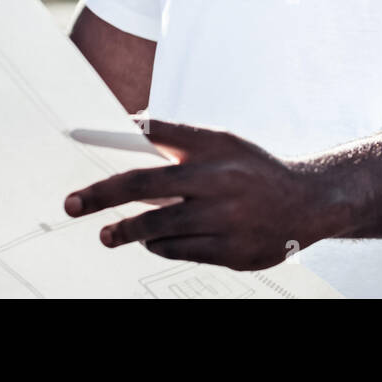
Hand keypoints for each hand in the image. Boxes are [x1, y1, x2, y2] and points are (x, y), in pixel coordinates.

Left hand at [63, 119, 338, 270]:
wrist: (308, 202)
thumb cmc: (254, 172)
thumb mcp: (223, 145)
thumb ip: (180, 142)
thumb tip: (126, 136)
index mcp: (215, 144)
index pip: (157, 130)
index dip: (115, 131)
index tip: (79, 135)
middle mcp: (219, 178)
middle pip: (144, 184)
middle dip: (101, 194)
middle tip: (73, 204)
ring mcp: (225, 216)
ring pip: (156, 225)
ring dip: (126, 230)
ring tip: (109, 234)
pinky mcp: (230, 250)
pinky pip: (177, 250)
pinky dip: (158, 245)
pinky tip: (154, 240)